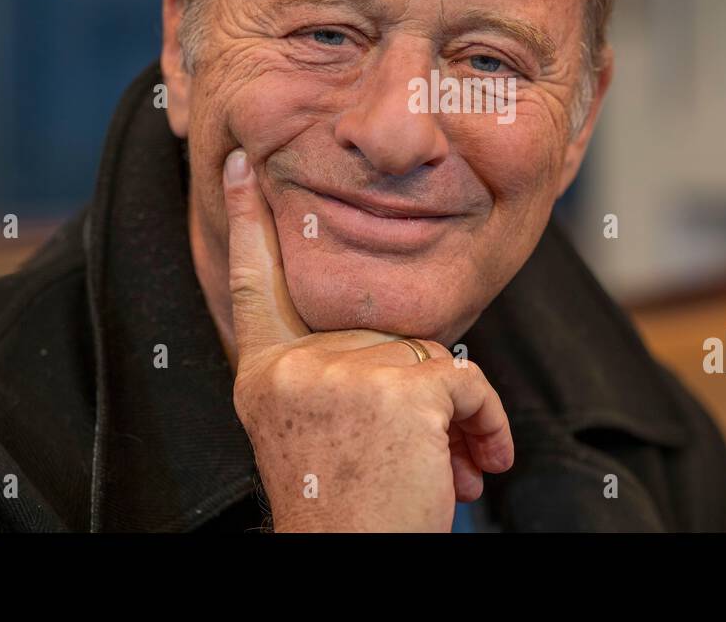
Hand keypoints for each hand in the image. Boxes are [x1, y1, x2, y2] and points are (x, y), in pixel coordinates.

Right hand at [222, 149, 514, 531]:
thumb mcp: (311, 425)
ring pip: (430, 353)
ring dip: (453, 414)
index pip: (254, 284)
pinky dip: (486, 424)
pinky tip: (474, 464)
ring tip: (439, 467)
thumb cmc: (342, 505)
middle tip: (411, 455)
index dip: (246, 220)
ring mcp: (345, 374)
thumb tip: (397, 336)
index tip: (239, 164)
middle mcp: (295, 367)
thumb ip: (330, 367)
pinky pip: (469, 379)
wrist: (354, 562)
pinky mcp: (401, 391)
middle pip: (380, 331)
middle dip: (414, 387)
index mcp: (265, 373)